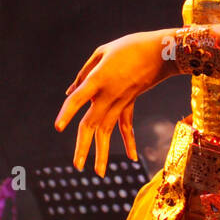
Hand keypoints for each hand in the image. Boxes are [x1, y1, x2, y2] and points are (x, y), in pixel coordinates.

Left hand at [54, 30, 178, 175]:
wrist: (161, 51)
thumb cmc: (129, 46)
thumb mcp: (102, 52)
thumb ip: (83, 73)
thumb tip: (70, 92)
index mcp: (98, 79)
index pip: (77, 99)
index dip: (66, 112)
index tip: (57, 128)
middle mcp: (108, 95)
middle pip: (92, 124)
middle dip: (83, 147)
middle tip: (76, 167)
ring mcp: (120, 101)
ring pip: (108, 131)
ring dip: (102, 152)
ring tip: (98, 174)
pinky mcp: (130, 102)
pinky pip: (127, 124)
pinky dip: (129, 141)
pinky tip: (131, 157)